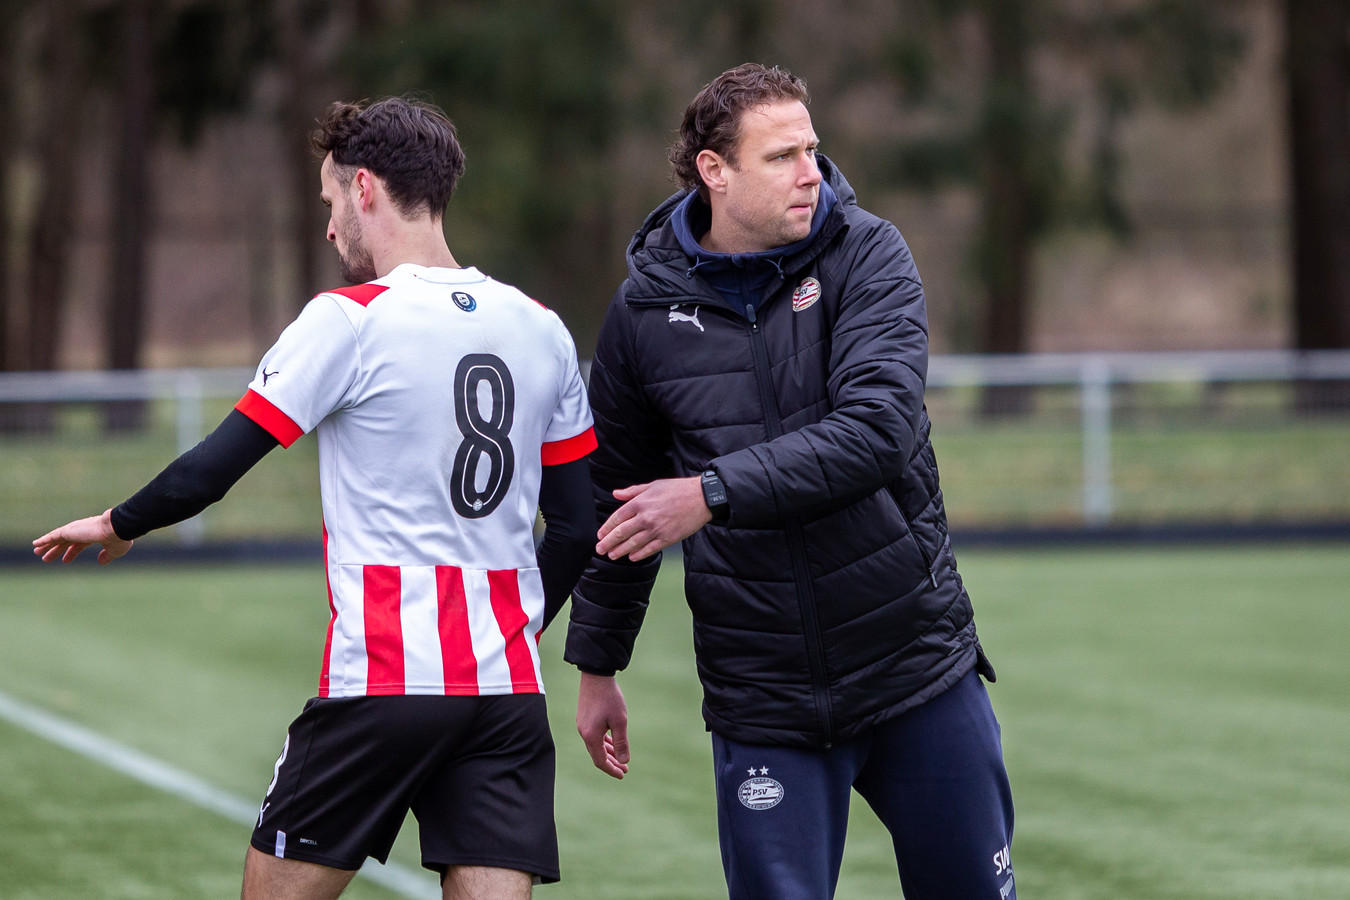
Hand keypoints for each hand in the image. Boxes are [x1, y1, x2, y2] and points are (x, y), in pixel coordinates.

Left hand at [33, 510, 133, 564]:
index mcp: (93, 535)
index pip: (79, 544)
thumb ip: (107, 556)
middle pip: (65, 542)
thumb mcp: (114, 551)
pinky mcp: (69, 531)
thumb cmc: (119, 538)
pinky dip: (44, 540)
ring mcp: (75, 530)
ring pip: (57, 539)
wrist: (117, 528)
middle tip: (47, 558)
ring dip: (47, 546)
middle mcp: (83, 531)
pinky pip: (53, 536)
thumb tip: (101, 562)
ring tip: (37, 552)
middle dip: (57, 550)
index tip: (65, 560)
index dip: (72, 553)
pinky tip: (36, 544)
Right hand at [577, 672, 629, 778]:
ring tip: (621, 758)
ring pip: (596, 745)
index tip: (623, 775)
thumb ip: (621, 742)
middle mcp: (584, 732)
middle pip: (597, 755)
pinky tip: (611, 742)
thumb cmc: (609, 698)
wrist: (596, 675)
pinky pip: (594, 736)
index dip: (612, 770)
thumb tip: (623, 761)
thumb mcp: (620, 721)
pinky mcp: (584, 718)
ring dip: (608, 752)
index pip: (600, 761)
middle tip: (625, 769)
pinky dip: (604, 742)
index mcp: (591, 736)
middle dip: (612, 763)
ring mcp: (583, 725)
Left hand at [596, 476, 712, 561]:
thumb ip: (633, 491)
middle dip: (608, 543)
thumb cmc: (678, 489)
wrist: (701, 497)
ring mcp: (656, 529)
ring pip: (633, 543)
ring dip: (620, 551)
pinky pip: (649, 549)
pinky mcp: (668, 538)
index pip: (617, 517)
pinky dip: (639, 554)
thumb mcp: (653, 485)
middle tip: (600, 549)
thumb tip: (616, 494)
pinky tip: (632, 557)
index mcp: (640, 502)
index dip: (606, 528)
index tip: (601, 535)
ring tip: (612, 555)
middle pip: (621, 533)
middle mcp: (646, 517)